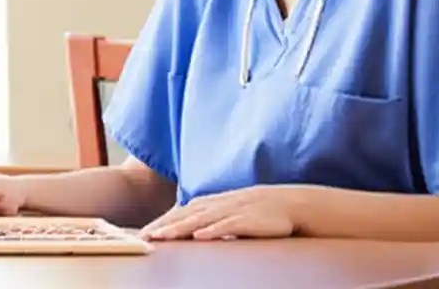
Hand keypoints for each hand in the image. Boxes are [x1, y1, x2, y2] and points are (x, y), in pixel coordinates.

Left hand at [139, 186, 304, 240]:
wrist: (294, 204)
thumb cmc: (261, 212)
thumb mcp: (232, 214)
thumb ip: (212, 220)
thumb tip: (192, 233)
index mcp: (213, 202)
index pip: (181, 212)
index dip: (162, 222)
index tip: (143, 233)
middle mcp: (219, 204)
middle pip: (185, 215)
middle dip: (163, 225)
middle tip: (144, 236)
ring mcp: (234, 210)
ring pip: (201, 219)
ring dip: (180, 228)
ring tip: (162, 236)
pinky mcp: (250, 218)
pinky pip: (229, 225)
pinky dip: (213, 229)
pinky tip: (200, 235)